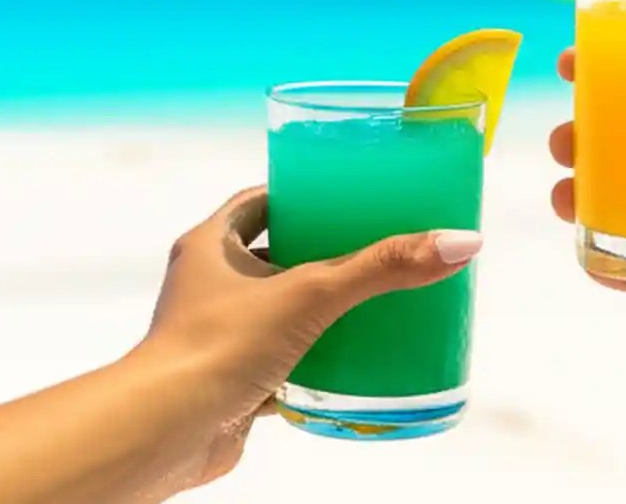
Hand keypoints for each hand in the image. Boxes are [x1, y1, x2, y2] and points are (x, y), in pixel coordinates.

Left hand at [137, 187, 482, 487]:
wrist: (166, 430)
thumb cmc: (220, 347)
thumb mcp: (311, 293)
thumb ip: (381, 268)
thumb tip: (459, 242)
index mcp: (210, 245)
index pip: (259, 202)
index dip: (301, 196)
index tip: (346, 198)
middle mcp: (206, 284)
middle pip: (271, 254)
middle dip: (318, 254)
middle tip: (372, 250)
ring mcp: (215, 333)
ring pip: (274, 310)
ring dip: (314, 308)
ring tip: (368, 303)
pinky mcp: (228, 378)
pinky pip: (274, 359)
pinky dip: (307, 358)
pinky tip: (345, 361)